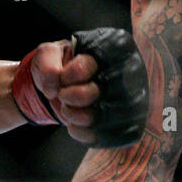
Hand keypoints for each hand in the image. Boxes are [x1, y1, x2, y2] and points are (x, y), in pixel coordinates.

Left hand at [16, 29, 148, 146]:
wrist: (66, 89)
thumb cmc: (63, 66)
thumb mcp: (48, 53)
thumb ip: (47, 61)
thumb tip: (53, 86)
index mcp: (116, 45)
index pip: (104, 59)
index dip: (76, 72)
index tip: (63, 76)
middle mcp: (132, 70)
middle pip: (111, 88)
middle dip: (77, 96)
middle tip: (62, 95)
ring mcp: (134, 98)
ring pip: (112, 115)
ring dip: (79, 116)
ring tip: (67, 110)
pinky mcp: (129, 124)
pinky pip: (112, 136)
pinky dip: (86, 134)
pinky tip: (75, 125)